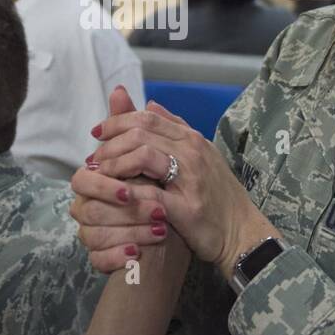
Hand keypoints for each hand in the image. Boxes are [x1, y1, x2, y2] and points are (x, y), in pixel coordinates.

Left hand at [72, 90, 277, 274]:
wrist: (241, 231)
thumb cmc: (217, 194)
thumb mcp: (201, 154)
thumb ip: (174, 128)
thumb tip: (149, 103)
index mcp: (192, 138)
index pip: (147, 117)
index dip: (116, 122)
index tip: (97, 134)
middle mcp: (192, 152)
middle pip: (141, 132)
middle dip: (110, 143)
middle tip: (94, 158)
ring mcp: (191, 178)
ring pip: (143, 155)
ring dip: (115, 164)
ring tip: (100, 176)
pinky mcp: (187, 207)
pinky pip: (150, 193)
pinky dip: (127, 192)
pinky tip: (114, 197)